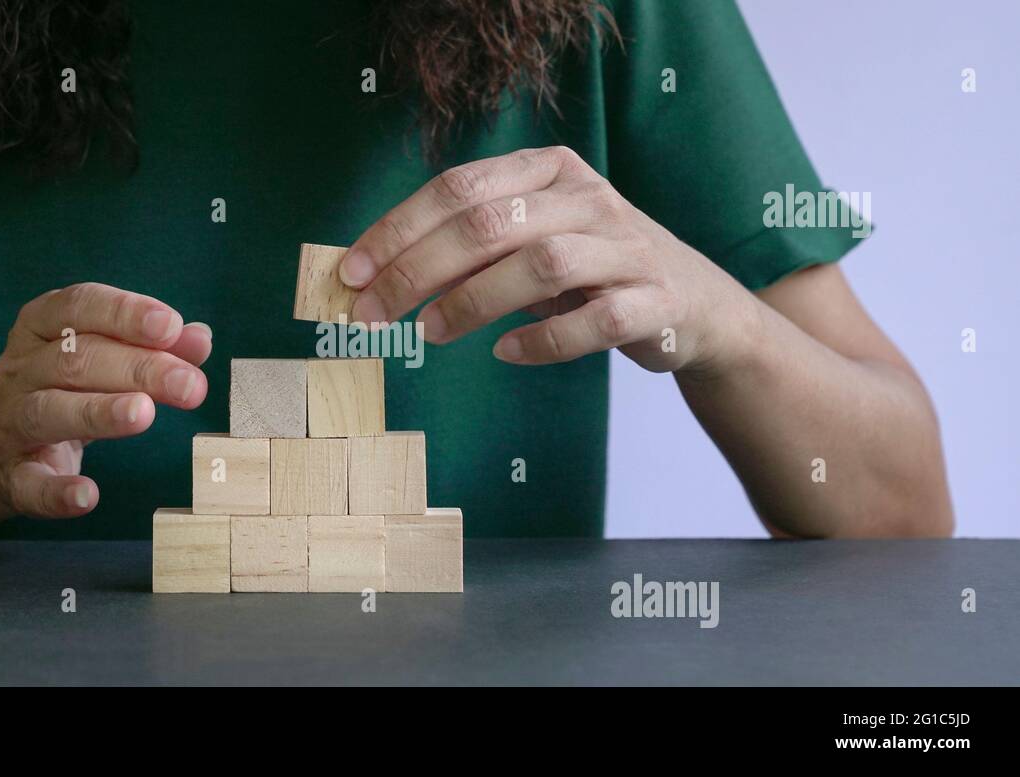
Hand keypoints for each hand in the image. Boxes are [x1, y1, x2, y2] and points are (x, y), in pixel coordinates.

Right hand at [0, 282, 211, 520]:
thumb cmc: (63, 390)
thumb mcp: (102, 358)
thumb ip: (151, 346)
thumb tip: (200, 338)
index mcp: (40, 328)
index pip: (78, 307)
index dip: (124, 314)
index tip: (169, 325)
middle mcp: (20, 370)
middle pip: (76, 361)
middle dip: (138, 369)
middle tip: (191, 385)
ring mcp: (10, 423)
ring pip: (49, 412)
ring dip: (99, 413)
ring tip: (144, 414)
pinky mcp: (11, 476)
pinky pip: (30, 483)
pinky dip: (57, 491)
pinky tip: (88, 495)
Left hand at [341, 146, 758, 372]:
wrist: (696, 305)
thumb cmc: (591, 271)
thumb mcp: (528, 244)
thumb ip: (467, 252)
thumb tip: (380, 279)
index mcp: (550, 171)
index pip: (459, 188)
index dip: (399, 229)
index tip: (352, 272)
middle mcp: (589, 199)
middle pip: (490, 223)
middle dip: (418, 269)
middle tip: (373, 314)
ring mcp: (627, 249)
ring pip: (541, 263)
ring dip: (472, 301)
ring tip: (429, 333)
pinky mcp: (656, 302)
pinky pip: (596, 321)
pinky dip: (544, 341)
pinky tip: (505, 353)